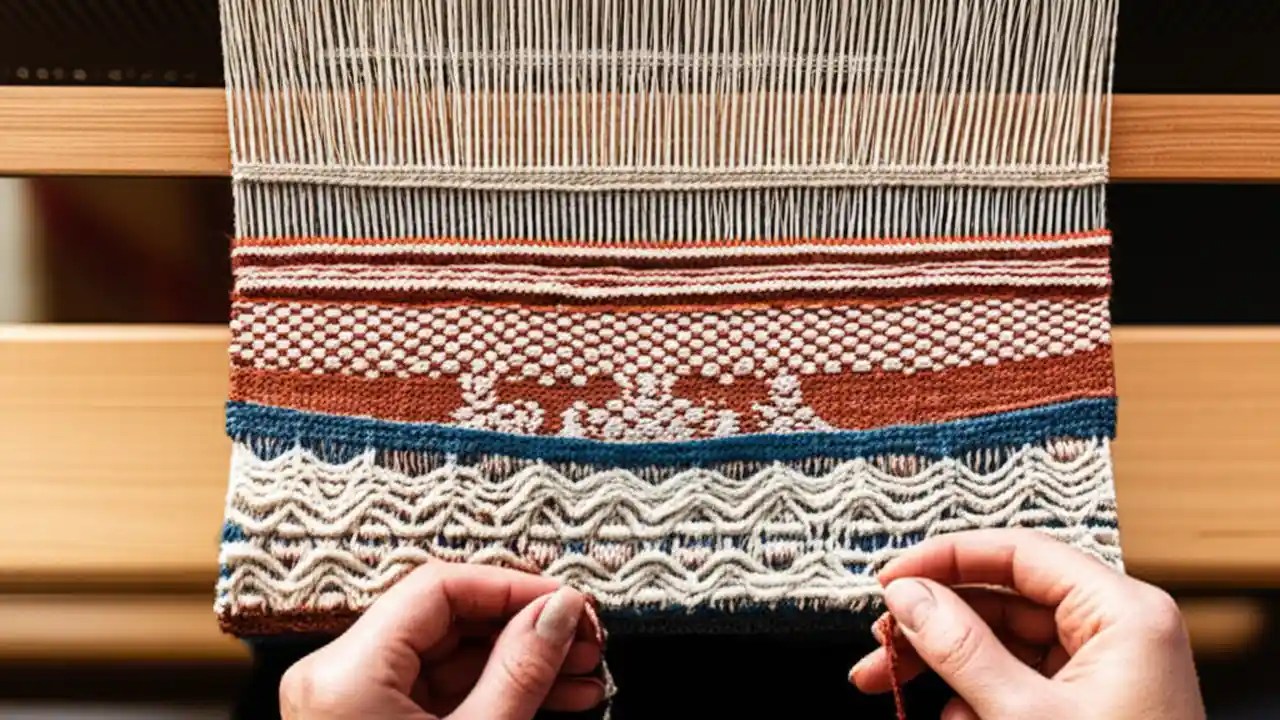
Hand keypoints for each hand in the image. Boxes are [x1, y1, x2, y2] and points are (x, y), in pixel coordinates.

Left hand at [279, 562, 606, 718]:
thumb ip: (520, 670)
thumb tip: (559, 611)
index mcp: (345, 674)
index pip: (439, 589)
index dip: (513, 587)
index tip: (568, 603)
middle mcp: (336, 679)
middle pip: (446, 620)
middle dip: (525, 630)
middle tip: (585, 639)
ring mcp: (350, 706)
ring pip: (449, 659)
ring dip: (520, 664)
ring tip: (584, 676)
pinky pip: (439, 692)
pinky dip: (494, 692)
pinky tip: (553, 697)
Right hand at [849, 529, 1205, 718]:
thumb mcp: (1024, 717)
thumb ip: (961, 649)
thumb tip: (910, 595)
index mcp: (1123, 613)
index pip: (1019, 553)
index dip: (946, 559)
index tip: (890, 579)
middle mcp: (1119, 631)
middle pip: (1004, 601)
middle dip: (936, 626)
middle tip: (882, 645)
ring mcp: (1106, 669)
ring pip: (1005, 644)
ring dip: (952, 671)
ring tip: (902, 692)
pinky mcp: (1092, 703)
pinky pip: (1021, 682)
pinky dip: (980, 701)